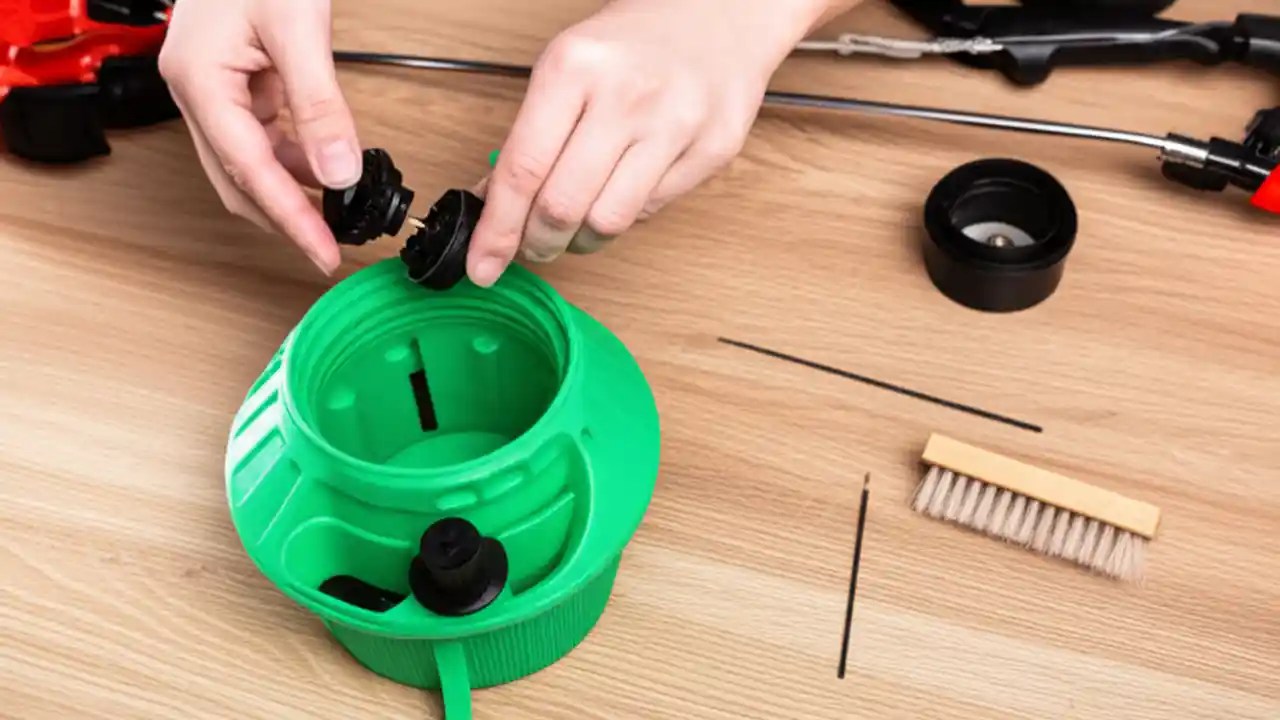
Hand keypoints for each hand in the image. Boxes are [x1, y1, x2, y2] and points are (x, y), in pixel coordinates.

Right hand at [159, 0, 357, 273]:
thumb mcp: (297, 28)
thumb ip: (319, 105)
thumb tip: (338, 170)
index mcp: (200, 81)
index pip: (250, 172)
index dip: (291, 220)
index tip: (322, 254)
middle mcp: (196, 91)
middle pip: (237, 180)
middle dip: (285, 216)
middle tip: (330, 246)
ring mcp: (211, 88)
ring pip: (247, 162)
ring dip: (290, 189)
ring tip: (338, 211)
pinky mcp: (231, 81)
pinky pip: (260, 135)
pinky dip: (292, 158)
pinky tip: (324, 168)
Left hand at [466, 0, 829, 286]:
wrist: (720, 13)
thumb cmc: (633, 43)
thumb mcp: (565, 67)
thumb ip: (529, 135)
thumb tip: (492, 201)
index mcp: (575, 67)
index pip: (523, 169)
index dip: (497, 230)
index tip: (483, 266)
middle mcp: (626, 95)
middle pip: (563, 206)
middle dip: (538, 242)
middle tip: (533, 245)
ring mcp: (676, 124)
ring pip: (608, 222)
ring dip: (580, 240)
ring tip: (575, 228)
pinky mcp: (713, 149)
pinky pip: (650, 211)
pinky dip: (623, 215)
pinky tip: (620, 191)